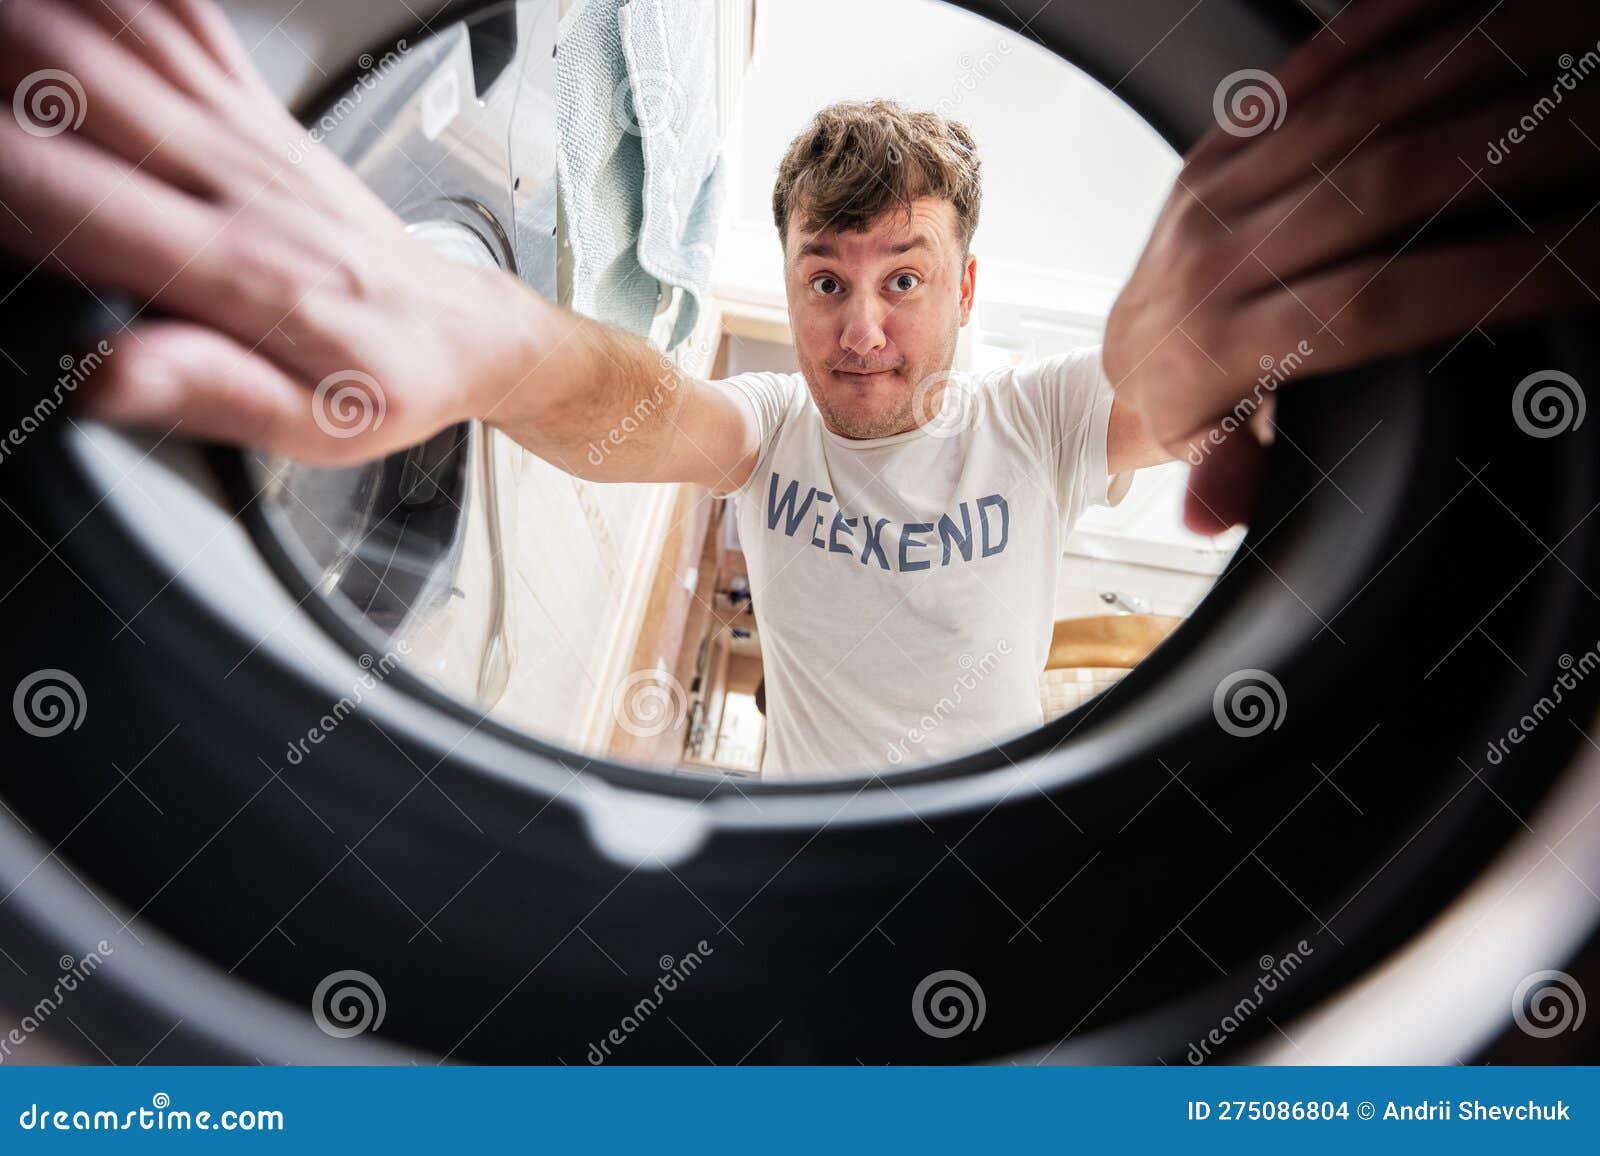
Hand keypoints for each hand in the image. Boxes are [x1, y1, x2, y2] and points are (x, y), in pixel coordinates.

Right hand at [0, 0, 537, 466]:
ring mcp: (248, 133)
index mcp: (239, 267)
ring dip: (30, 30)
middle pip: (72, 80)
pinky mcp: (258, 110)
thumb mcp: (307, 423)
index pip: (67, 194)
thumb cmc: (384, 380)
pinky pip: (179, 19)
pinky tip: (68, 14)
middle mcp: (238, 178)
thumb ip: (206, 389)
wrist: (460, 332)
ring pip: (115, 32)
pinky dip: (112, 2)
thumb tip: (103, 375)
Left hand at [1105, 0, 1599, 531]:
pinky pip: (1316, 70)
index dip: (1489, 279)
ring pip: (1360, 111)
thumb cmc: (1199, 416)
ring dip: (1479, 70)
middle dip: (1512, 153)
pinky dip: (1398, 30)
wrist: (1122, 367)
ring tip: (1575, 51)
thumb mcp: (1221, 460)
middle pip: (1384, 186)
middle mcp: (1216, 256)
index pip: (1375, 302)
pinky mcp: (1223, 143)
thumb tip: (1218, 508)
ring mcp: (1218, 188)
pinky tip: (1478, 14)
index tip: (1586, 257)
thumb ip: (1240, 471)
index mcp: (1220, 349)